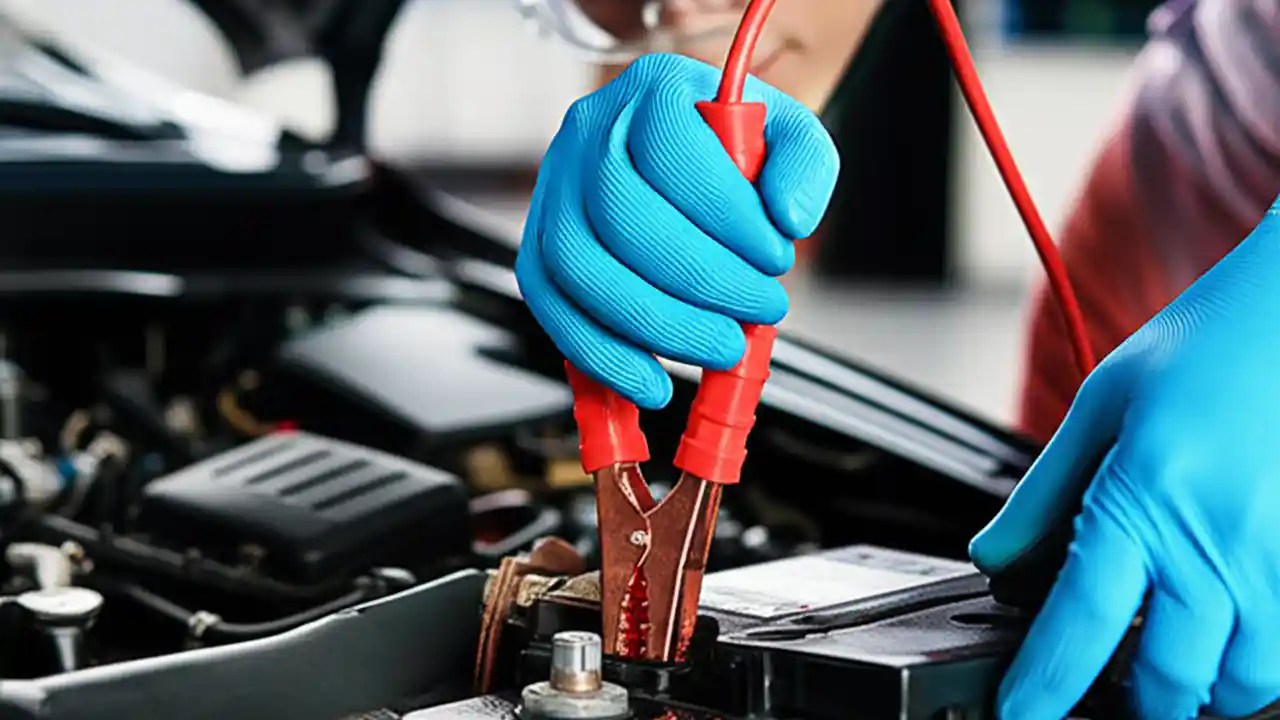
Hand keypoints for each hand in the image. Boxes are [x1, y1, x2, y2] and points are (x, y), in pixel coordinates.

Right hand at [516, 53, 838, 408]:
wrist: (687, 149)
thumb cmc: (734, 146)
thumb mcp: (788, 135)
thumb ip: (803, 166)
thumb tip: (789, 217)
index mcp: (652, 89)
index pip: (673, 153)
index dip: (728, 217)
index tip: (775, 258)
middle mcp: (589, 133)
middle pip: (621, 217)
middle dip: (699, 282)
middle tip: (756, 312)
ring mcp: (554, 190)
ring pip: (579, 267)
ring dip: (654, 324)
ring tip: (717, 347)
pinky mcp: (538, 247)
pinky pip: (551, 307)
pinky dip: (601, 354)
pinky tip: (650, 380)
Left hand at [971, 198, 1279, 718]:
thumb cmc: (1205, 346)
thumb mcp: (1101, 406)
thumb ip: (1045, 492)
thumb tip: (995, 556)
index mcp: (1142, 502)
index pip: (1078, 626)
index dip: (1044, 687)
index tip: (1020, 715)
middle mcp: (1214, 545)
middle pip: (1164, 678)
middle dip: (1127, 707)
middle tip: (1095, 701)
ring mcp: (1275, 559)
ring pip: (1237, 683)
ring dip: (1194, 697)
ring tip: (1155, 681)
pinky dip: (1251, 670)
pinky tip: (1222, 649)